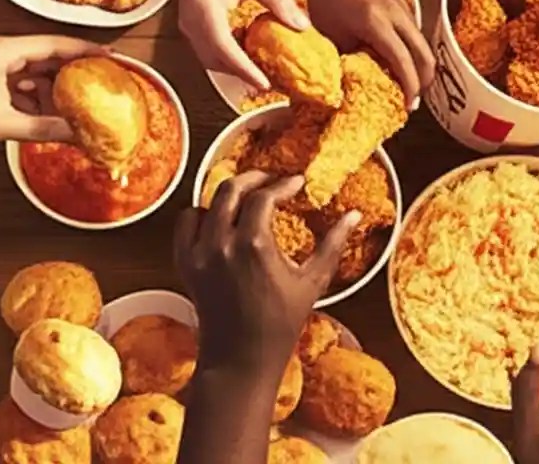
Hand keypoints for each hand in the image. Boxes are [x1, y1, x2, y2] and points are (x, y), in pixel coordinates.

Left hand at [0, 35, 105, 148]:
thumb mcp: (1, 123)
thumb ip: (43, 128)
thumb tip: (78, 133)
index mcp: (1, 50)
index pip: (53, 44)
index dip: (83, 50)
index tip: (109, 56)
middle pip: (45, 57)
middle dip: (71, 72)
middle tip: (98, 84)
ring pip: (32, 73)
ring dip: (52, 90)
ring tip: (76, 105)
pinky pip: (18, 85)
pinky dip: (34, 99)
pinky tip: (47, 115)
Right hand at [174, 0, 309, 89]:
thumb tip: (302, 26)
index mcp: (204, 7)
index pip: (223, 47)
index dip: (244, 69)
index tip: (264, 83)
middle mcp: (192, 23)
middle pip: (216, 61)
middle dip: (242, 75)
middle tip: (272, 82)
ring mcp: (189, 28)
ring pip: (211, 60)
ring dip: (235, 69)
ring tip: (264, 72)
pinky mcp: (193, 29)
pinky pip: (210, 52)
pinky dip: (229, 58)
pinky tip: (249, 55)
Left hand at [174, 172, 358, 373]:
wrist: (240, 358)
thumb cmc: (280, 324)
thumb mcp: (313, 282)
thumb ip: (333, 244)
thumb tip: (354, 215)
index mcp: (254, 245)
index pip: (265, 196)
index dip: (283, 185)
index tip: (297, 183)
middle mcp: (221, 243)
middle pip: (231, 189)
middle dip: (254, 178)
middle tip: (271, 180)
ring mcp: (199, 253)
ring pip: (207, 202)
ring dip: (228, 195)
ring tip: (247, 197)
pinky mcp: (185, 264)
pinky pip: (185, 223)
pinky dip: (200, 215)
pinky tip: (218, 219)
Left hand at [304, 0, 434, 105]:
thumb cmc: (326, 3)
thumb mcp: (334, 39)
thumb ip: (353, 62)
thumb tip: (365, 88)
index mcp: (376, 23)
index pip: (403, 61)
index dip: (409, 88)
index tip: (408, 106)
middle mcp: (396, 13)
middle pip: (425, 54)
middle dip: (423, 81)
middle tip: (413, 100)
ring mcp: (404, 5)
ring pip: (423, 44)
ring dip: (420, 66)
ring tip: (408, 85)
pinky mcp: (405, 2)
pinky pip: (416, 32)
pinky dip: (414, 51)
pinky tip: (402, 63)